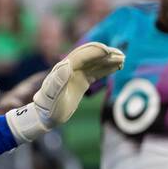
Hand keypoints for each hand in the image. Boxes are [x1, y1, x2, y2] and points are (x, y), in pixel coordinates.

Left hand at [6, 42, 123, 142]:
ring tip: (122, 59)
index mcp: (63, 69)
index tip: (109, 53)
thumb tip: (66, 64)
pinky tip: (117, 67)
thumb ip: (58, 81)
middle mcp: (70, 68)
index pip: (82, 55)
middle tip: (121, 56)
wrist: (45, 117)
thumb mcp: (52, 97)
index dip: (96, 52)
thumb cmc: (48, 108)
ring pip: (95, 62)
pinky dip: (107, 68)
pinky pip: (96, 71)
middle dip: (105, 54)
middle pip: (91, 55)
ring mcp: (77, 74)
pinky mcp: (81, 80)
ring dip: (108, 60)